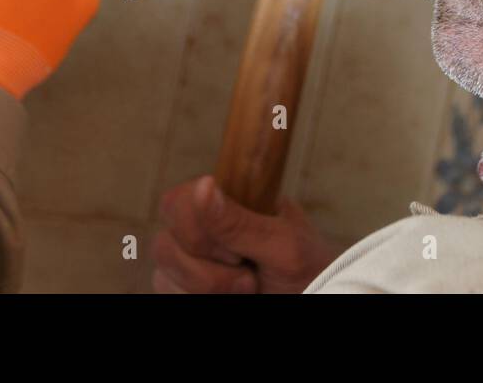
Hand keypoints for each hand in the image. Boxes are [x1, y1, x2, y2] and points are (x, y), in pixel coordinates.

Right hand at [152, 175, 344, 293]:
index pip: (177, 201)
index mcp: (225, 200)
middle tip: (249, 274)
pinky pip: (165, 291)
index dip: (197, 229)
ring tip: (247, 289)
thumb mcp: (282, 245)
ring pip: (164, 272)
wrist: (318, 298)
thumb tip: (203, 184)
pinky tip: (231, 298)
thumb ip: (239, 222)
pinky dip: (196, 298)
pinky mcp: (186, 287)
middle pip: (165, 242)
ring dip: (206, 288)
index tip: (237, 251)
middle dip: (207, 268)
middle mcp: (202, 227)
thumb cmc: (308, 269)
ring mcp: (191, 259)